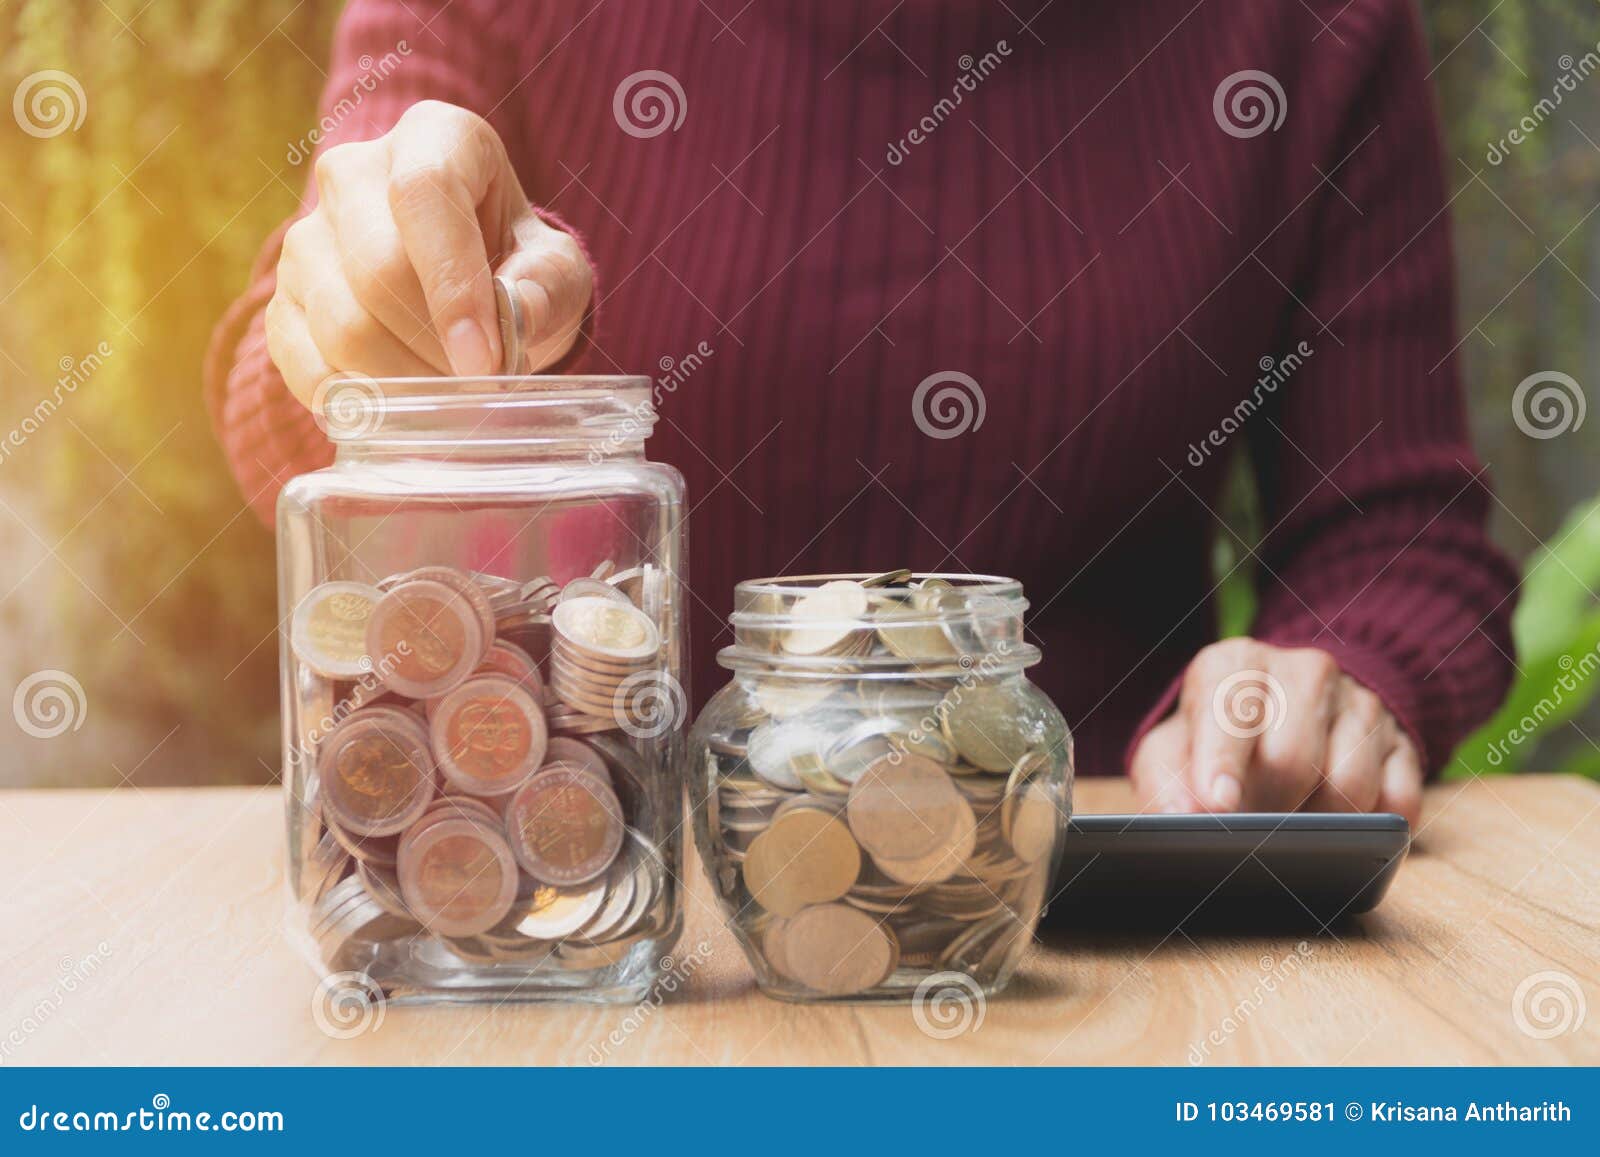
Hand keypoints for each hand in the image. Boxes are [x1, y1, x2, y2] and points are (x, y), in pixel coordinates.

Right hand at [266, 100, 593, 403]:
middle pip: (377, 271)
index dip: (453, 286)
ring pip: (341, 324)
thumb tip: (517, 315)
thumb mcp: (555, 269)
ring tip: (451, 396)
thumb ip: (547, 287)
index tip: (485, 359)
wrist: (463, 289)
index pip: (423, 196)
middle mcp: (352, 172)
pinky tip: (402, 407)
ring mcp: (306, 236)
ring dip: (405, 382)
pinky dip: (359, 401)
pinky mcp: (281, 300)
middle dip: (436, 348)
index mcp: (432, 139)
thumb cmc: (515, 266)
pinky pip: (307, 363)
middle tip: (480, 386)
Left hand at [1129, 638, 1422, 825]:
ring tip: (1289, 831)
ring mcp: (1361, 702)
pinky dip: (1370, 829)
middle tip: (1247, 838)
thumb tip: (1181, 816)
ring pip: (1349, 784)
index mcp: (1236, 663)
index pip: (1231, 710)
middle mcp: (1303, 671)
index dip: (1223, 761)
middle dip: (1265, 810)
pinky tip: (1343, 829)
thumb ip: (1166, 780)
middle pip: (1291, 758)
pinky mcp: (1402, 740)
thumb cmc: (1216, 740)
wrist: (1288, 711)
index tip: (1218, 802)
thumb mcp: (1174, 748)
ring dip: (1316, 826)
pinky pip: (1398, 801)